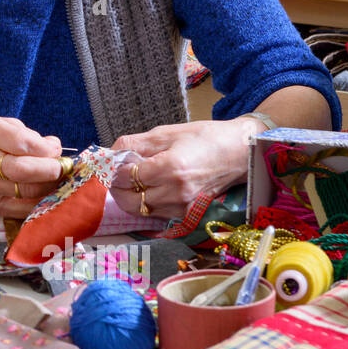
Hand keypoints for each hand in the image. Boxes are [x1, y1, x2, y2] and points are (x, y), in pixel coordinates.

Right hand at [0, 116, 64, 219]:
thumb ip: (29, 135)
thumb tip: (55, 149)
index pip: (23, 142)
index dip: (47, 148)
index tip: (55, 148)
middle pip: (25, 171)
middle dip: (52, 169)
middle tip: (62, 167)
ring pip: (28, 192)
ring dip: (50, 186)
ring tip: (57, 179)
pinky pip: (24, 209)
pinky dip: (41, 202)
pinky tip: (46, 193)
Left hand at [110, 119, 257, 217]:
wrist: (239, 152)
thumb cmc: (204, 138)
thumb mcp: (165, 133)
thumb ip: (133, 144)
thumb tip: (108, 153)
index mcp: (169, 167)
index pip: (124, 177)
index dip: (111, 170)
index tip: (109, 164)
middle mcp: (176, 192)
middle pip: (128, 201)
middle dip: (116, 188)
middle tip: (116, 174)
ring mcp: (183, 207)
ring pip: (140, 211)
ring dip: (130, 197)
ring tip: (134, 180)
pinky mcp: (188, 215)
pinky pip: (155, 215)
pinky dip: (146, 204)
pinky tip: (149, 190)